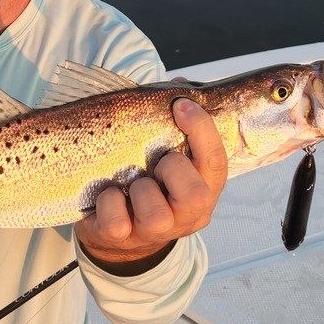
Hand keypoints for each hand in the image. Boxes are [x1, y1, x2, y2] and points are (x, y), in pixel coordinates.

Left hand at [75, 98, 225, 274]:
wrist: (118, 234)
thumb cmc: (147, 183)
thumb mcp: (166, 155)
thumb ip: (176, 123)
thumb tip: (180, 84)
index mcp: (204, 188)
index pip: (215, 160)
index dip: (202, 130)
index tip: (181, 105)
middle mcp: (187, 215)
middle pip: (196, 195)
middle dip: (172, 168)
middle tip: (157, 164)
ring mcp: (156, 232)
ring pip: (155, 212)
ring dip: (139, 188)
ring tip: (130, 184)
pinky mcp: (122, 239)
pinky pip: (116, 220)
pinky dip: (109, 201)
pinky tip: (109, 196)